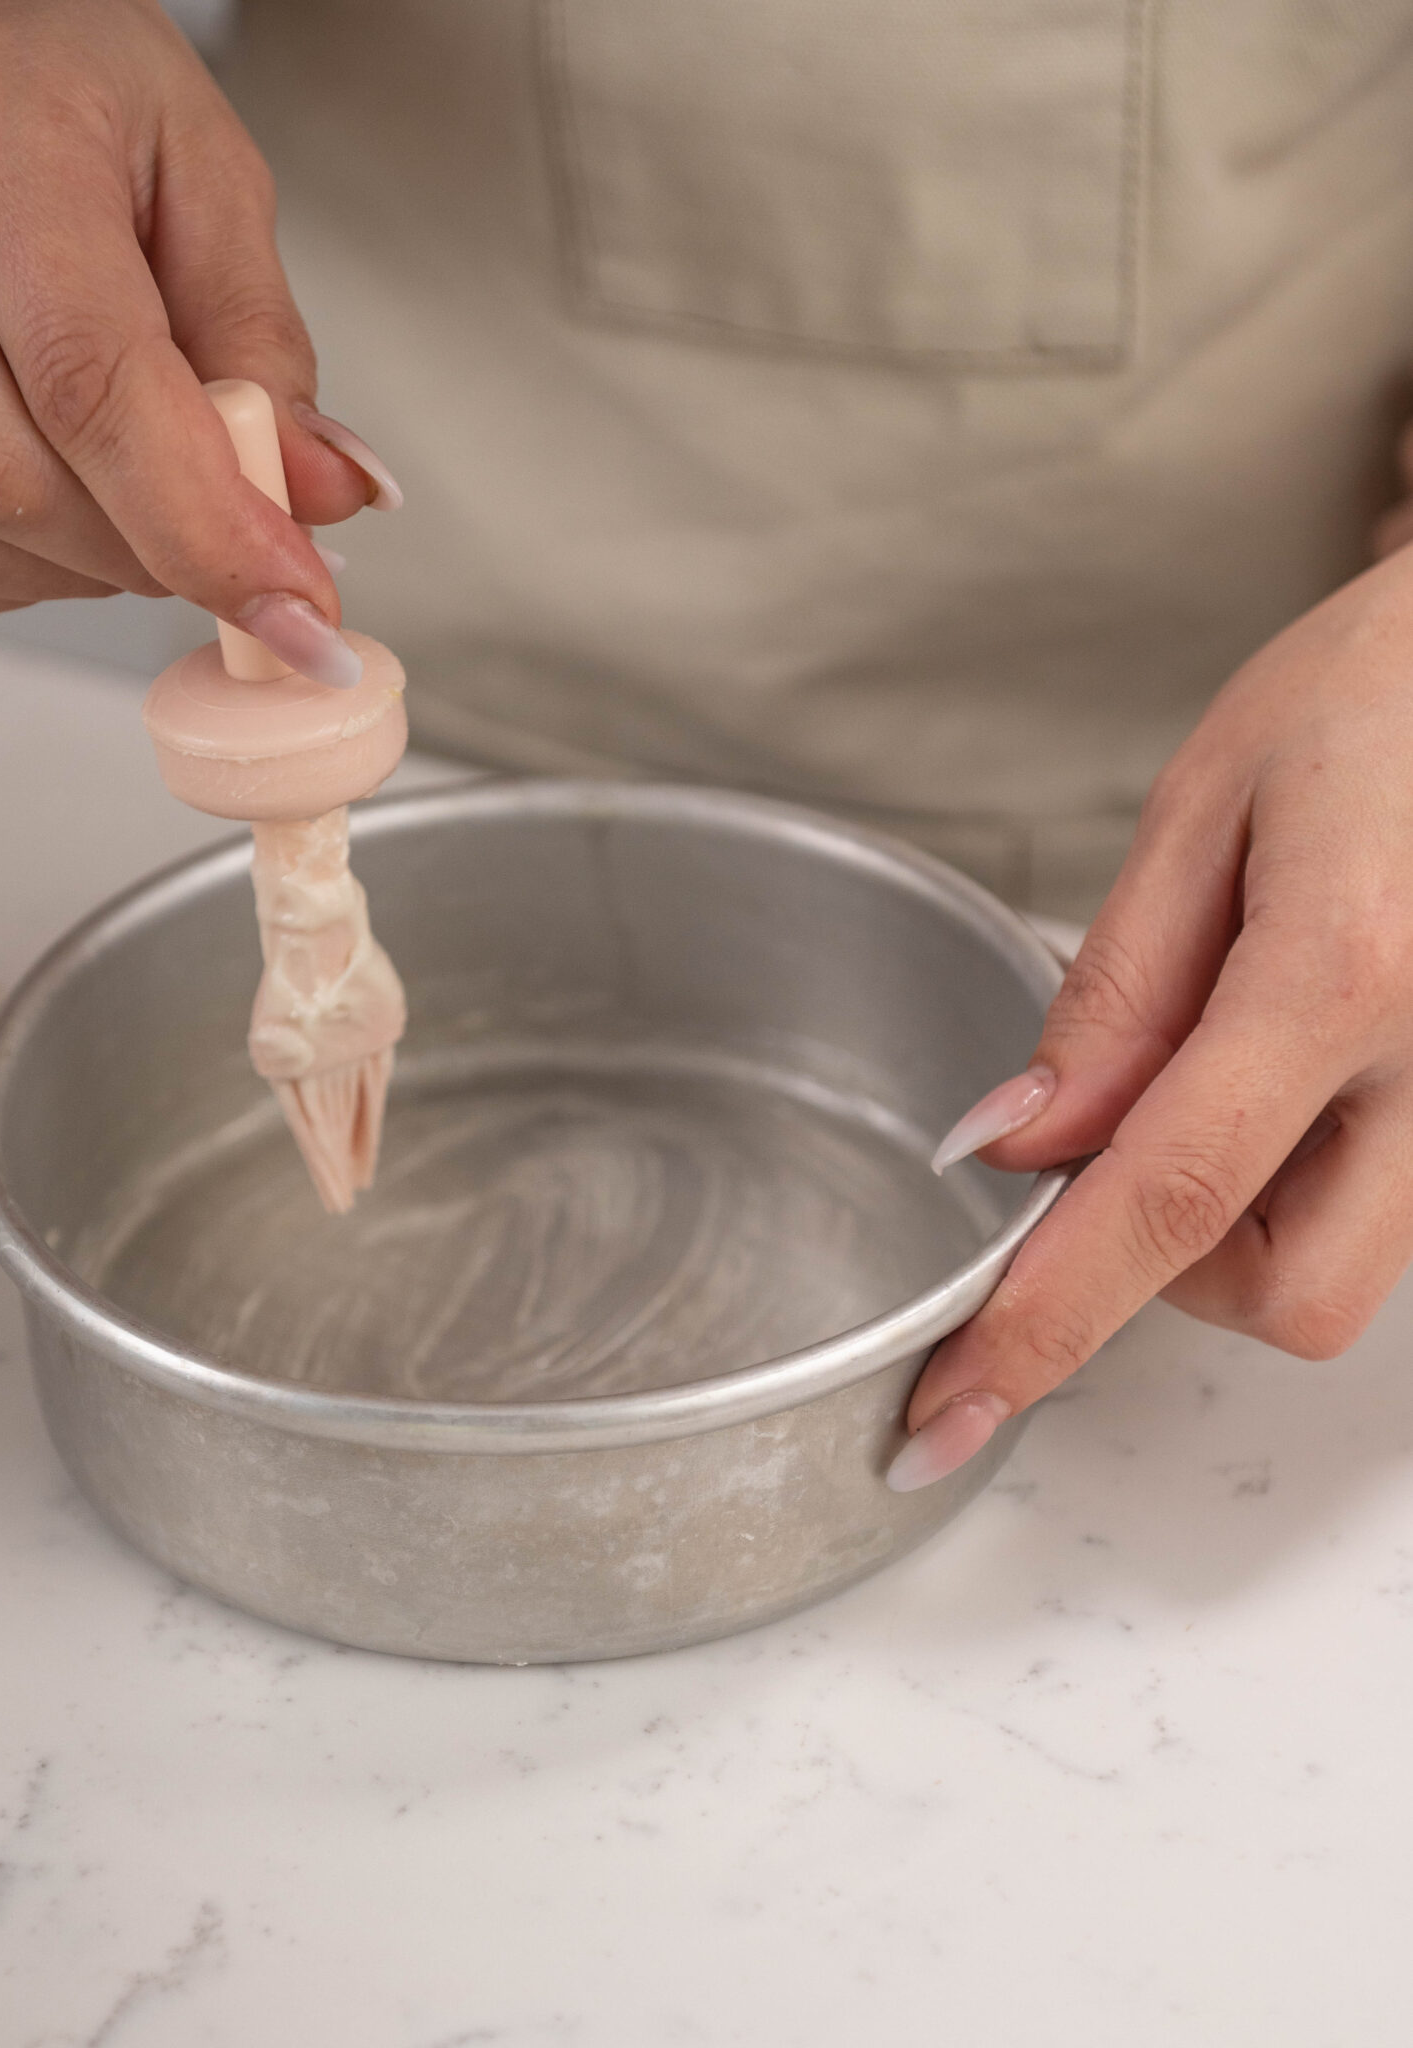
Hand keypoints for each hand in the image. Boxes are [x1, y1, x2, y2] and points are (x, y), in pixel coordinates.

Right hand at [0, 0, 399, 677]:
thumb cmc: (49, 77)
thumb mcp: (197, 162)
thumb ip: (262, 339)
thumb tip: (326, 495)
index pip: (89, 380)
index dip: (203, 524)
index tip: (293, 603)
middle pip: (1, 479)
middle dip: (145, 551)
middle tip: (226, 533)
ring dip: (72, 569)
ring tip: (135, 498)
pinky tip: (49, 508)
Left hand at [889, 542, 1412, 1489]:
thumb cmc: (1376, 693)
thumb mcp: (1203, 809)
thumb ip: (1113, 998)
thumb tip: (1017, 1149)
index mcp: (1348, 970)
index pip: (1163, 1201)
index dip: (1038, 1326)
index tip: (944, 1414)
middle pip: (1284, 1295)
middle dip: (1167, 1263)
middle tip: (1119, 1131)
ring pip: (1336, 1275)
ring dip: (1233, 1221)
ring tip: (1224, 1056)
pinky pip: (1381, 1218)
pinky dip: (1295, 1186)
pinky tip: (1284, 1068)